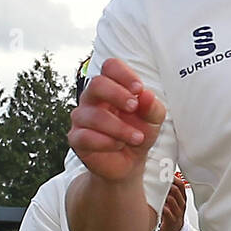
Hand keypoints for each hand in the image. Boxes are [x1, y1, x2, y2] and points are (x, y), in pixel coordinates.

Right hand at [68, 58, 165, 181]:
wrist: (129, 163)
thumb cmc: (138, 132)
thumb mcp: (153, 119)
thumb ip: (152, 107)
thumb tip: (146, 95)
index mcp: (112, 86)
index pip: (110, 67)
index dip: (124, 74)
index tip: (139, 89)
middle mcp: (93, 98)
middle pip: (96, 84)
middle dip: (117, 94)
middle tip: (134, 108)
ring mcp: (82, 117)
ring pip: (93, 115)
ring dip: (119, 127)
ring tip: (137, 138)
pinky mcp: (76, 138)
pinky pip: (85, 136)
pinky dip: (106, 141)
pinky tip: (118, 145)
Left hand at [160, 178, 186, 230]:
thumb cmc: (172, 215)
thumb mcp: (174, 202)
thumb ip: (169, 192)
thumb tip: (158, 179)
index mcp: (182, 198)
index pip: (181, 184)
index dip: (173, 178)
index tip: (164, 174)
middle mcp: (181, 204)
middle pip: (176, 190)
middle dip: (166, 185)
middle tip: (156, 182)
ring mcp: (177, 212)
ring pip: (171, 199)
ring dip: (162, 195)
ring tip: (154, 192)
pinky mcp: (172, 220)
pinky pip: (167, 211)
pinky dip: (161, 207)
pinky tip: (155, 205)